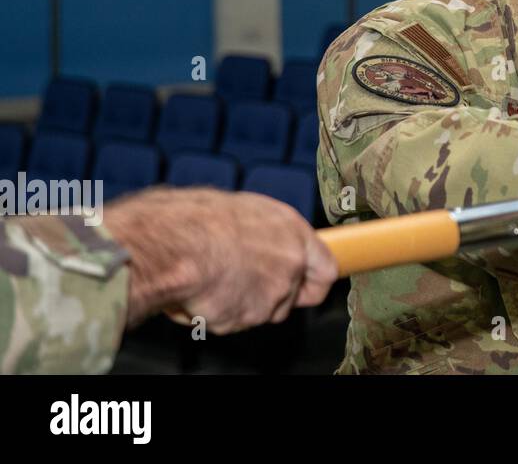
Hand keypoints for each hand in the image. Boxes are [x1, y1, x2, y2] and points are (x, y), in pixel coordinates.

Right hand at [104, 187, 337, 332]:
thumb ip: (267, 234)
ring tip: (213, 279)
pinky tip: (199, 292)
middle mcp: (291, 265)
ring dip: (240, 304)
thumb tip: (265, 242)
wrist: (176, 244)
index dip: (315, 281)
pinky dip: (215, 313)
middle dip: (270, 297)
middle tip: (243, 283)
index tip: (307, 284)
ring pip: (260, 312)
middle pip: (292, 297)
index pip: (326, 269)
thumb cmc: (200, 220)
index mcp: (294, 234)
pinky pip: (231, 321)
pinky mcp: (246, 317)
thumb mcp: (245, 211)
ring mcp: (271, 295)